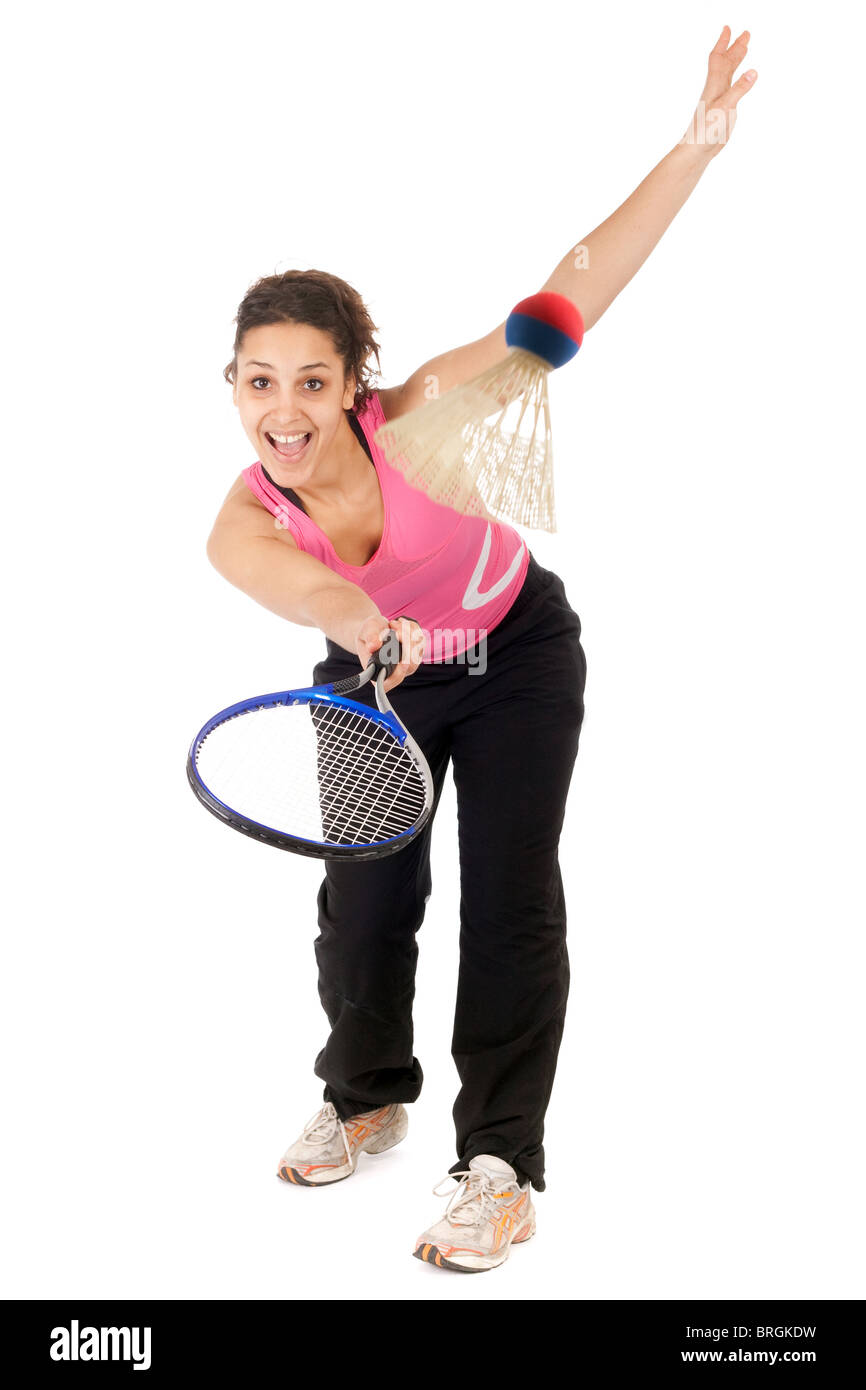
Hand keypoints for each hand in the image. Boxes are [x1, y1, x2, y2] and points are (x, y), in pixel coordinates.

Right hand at [355, 614, 424, 692]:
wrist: (374, 628)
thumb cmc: (368, 634)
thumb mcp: (365, 632)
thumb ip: (369, 638)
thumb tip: (374, 646)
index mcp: (379, 672)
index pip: (389, 682)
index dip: (398, 674)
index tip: (403, 662)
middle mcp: (396, 671)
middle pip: (410, 664)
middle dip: (407, 642)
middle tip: (393, 627)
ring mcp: (408, 663)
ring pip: (417, 650)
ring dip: (408, 632)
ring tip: (393, 623)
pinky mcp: (416, 652)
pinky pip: (420, 640)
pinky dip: (412, 628)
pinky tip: (401, 623)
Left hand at [681, 25, 757, 158]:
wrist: (697, 150)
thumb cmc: (706, 130)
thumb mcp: (725, 108)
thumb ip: (739, 89)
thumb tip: (753, 72)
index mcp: (715, 85)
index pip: (719, 58)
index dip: (723, 43)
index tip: (728, 28)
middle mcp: (716, 89)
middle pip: (726, 62)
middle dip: (734, 47)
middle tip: (745, 34)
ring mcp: (720, 99)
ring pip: (728, 73)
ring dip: (736, 60)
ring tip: (743, 48)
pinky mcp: (724, 110)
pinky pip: (731, 86)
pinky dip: (737, 78)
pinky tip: (740, 79)